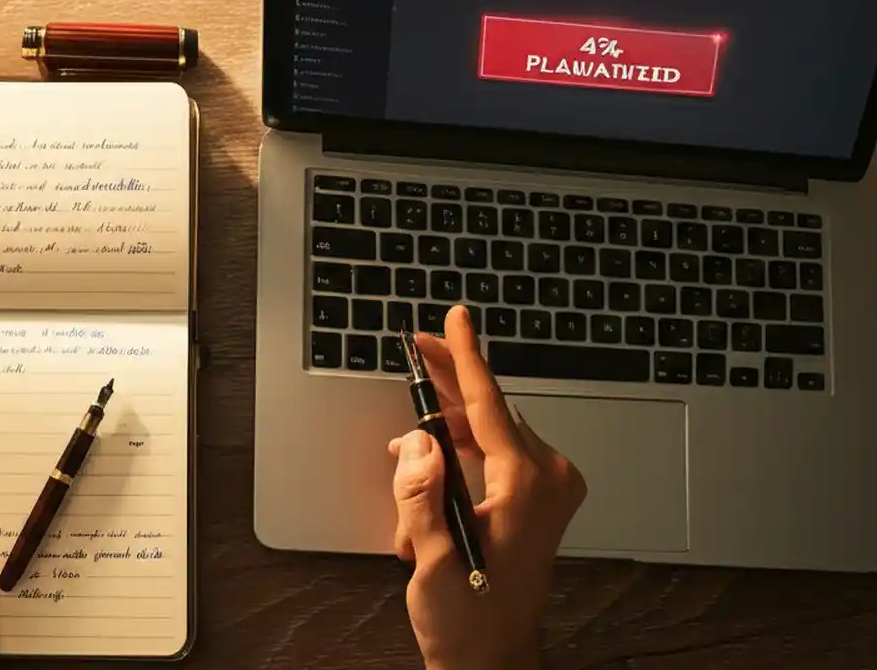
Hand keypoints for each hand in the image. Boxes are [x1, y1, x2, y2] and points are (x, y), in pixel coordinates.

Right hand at [388, 306, 586, 669]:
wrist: (493, 659)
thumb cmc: (469, 617)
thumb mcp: (430, 559)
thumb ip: (420, 495)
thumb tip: (416, 441)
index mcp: (526, 485)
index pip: (489, 404)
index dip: (465, 358)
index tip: (456, 319)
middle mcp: (546, 480)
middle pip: (489, 410)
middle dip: (449, 383)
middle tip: (419, 350)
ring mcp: (547, 489)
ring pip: (490, 432)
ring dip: (448, 428)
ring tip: (407, 443)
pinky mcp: (538, 500)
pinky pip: (496, 455)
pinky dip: (462, 451)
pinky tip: (430, 461)